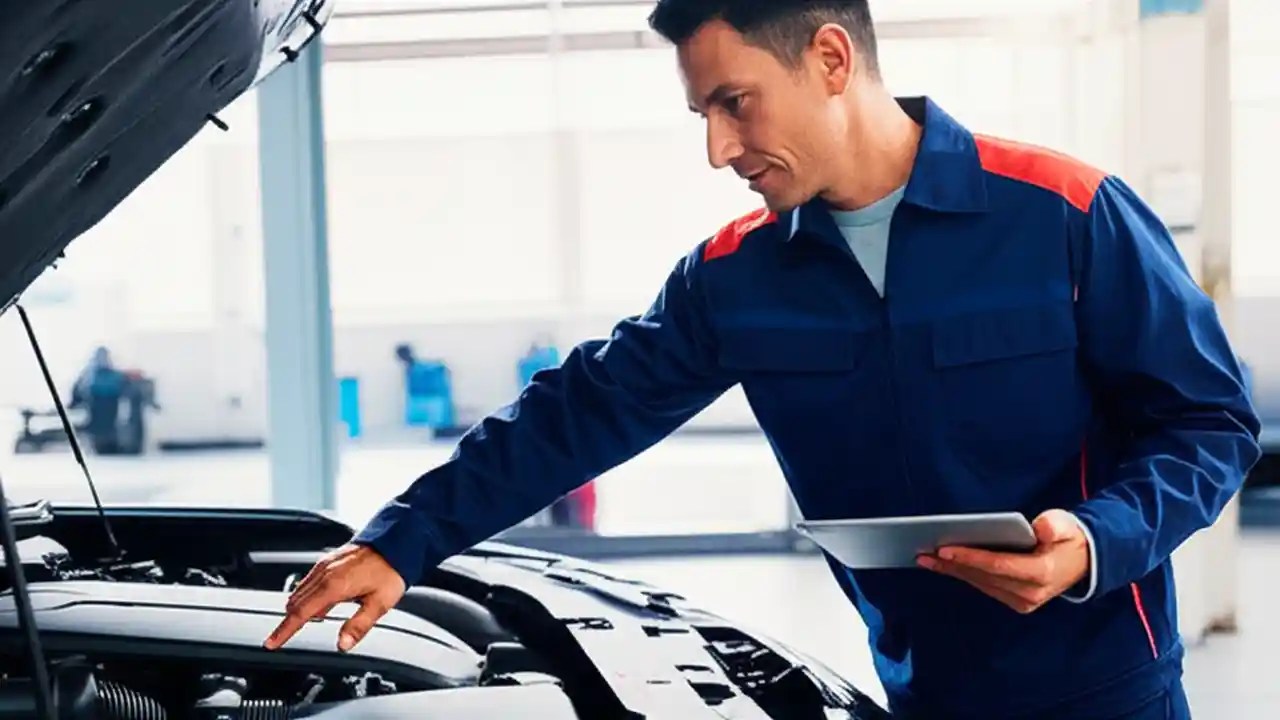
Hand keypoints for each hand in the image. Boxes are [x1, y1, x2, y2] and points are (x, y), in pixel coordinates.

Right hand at [263, 543, 405, 651]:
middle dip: (288, 621)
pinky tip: (317, 602)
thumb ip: (359, 626)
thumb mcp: (380, 604)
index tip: (271, 643)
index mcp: (334, 586)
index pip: (300, 614)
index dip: (284, 631)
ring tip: (303, 622)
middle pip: (295, 603)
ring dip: (297, 608)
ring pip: (299, 591)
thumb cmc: (390, 570)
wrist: (396, 542)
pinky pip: (308, 580)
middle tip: (283, 638)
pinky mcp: (329, 560)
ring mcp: (325, 565)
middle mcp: (324, 574)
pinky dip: (305, 594)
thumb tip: (342, 644)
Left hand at [916, 509, 1089, 613]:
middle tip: (923, 553)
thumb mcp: (1066, 524)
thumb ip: (1054, 526)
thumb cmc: (1068, 537)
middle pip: (983, 576)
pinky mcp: (1015, 601)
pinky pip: (984, 586)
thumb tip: (1039, 528)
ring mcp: (1023, 601)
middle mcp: (1030, 593)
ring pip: (980, 583)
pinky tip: (944, 565)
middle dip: (952, 564)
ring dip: (952, 571)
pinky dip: (963, 574)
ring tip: (925, 559)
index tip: (944, 548)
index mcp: (1042, 573)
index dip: (970, 557)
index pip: (998, 565)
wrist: (1084, 561)